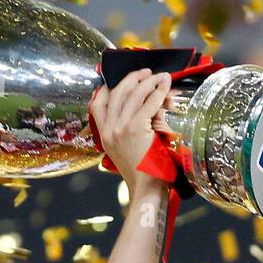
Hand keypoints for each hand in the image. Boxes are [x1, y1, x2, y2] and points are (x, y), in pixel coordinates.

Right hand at [90, 69, 172, 193]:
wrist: (145, 190)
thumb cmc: (142, 173)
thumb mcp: (126, 150)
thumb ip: (128, 131)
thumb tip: (144, 111)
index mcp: (103, 135)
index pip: (97, 104)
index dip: (106, 87)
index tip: (117, 78)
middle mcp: (109, 130)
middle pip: (116, 93)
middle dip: (132, 78)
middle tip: (145, 72)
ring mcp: (120, 128)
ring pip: (133, 95)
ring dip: (147, 81)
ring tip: (159, 76)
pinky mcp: (135, 129)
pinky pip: (148, 103)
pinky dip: (158, 92)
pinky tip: (165, 86)